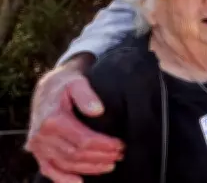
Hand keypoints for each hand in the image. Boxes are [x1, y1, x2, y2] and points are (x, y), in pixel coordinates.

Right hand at [24, 56, 123, 182]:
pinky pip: (48, 169)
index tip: (120, 145)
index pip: (83, 140)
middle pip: (76, 154)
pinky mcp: (37, 151)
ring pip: (66, 164)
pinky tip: (79, 182)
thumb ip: (86, 95)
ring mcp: (38, 145)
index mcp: (52, 119)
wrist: (47, 88)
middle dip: (101, 157)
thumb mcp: (77, 82)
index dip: (104, 145)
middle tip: (120, 155)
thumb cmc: (65, 85)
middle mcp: (42, 135)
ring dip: (89, 168)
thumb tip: (97, 110)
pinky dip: (63, 179)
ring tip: (110, 165)